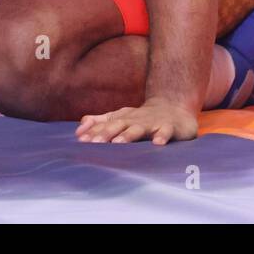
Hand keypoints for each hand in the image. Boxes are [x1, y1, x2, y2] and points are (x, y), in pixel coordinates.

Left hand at [76, 98, 199, 144]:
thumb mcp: (121, 118)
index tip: (80, 140)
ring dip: (129, 135)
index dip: (93, 131)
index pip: (106, 124)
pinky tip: (158, 143)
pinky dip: (162, 136)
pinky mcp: (169, 127)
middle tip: (94, 143)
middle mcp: (135, 119)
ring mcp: (152, 122)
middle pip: (119, 124)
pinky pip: (165, 131)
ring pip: (139, 128)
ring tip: (118, 143)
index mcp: (123, 118)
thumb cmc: (142, 118)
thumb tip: (79, 129)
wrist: (174, 110)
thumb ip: (100, 122)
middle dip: (106, 133)